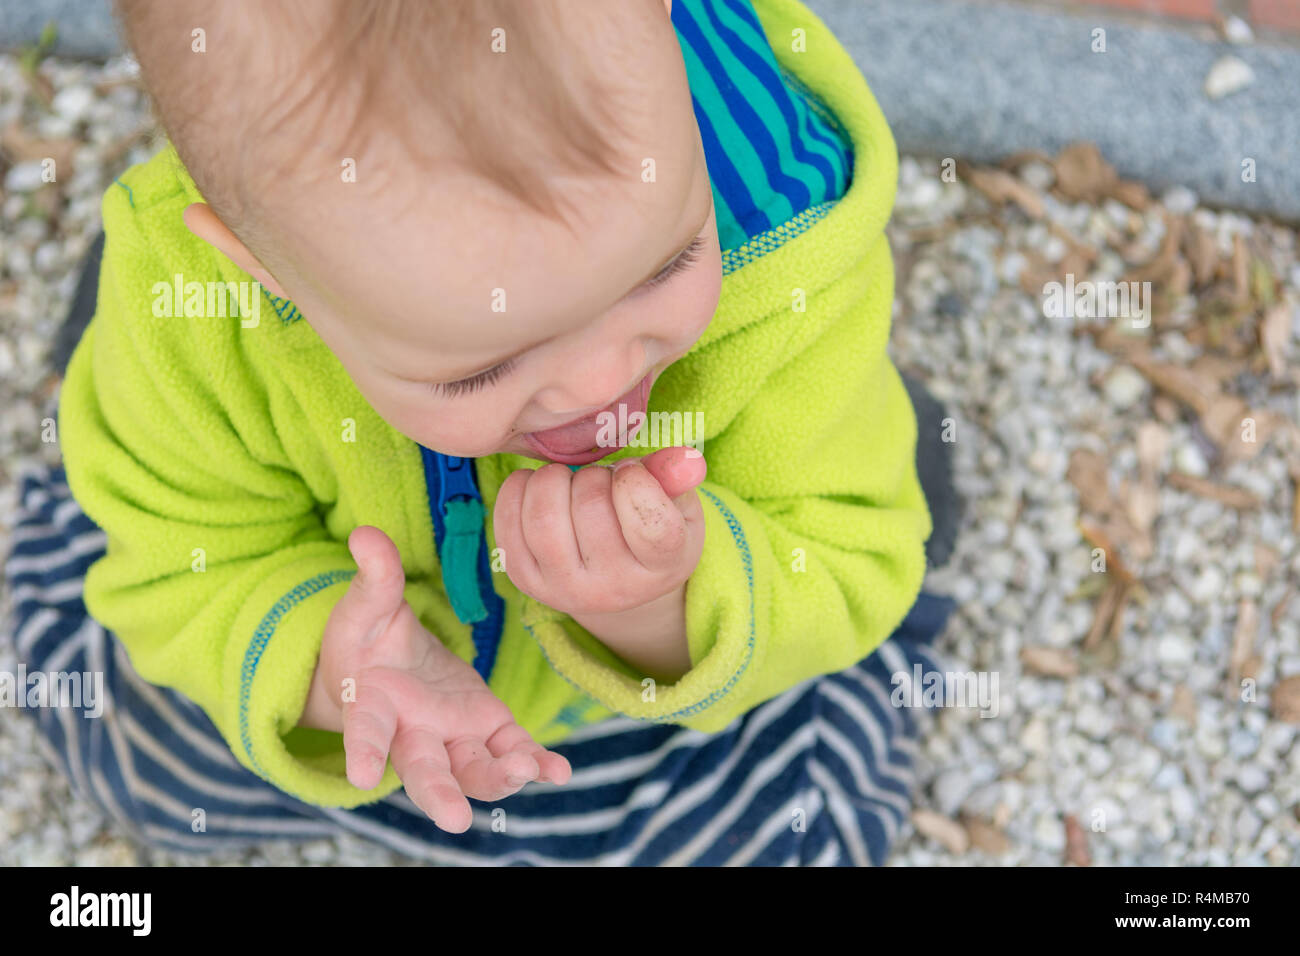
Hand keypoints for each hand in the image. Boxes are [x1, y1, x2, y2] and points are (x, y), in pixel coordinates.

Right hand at [310, 525, 571, 832]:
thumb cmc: (367, 640)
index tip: (359, 776)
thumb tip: (365, 535)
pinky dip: (536, 762)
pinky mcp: (487, 728)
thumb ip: (374, 575)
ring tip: (524, 774)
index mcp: (374, 705)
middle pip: (422, 770)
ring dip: (497, 776)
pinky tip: (559, 770)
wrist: (388, 666)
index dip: (360, 750)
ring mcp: (453, 735)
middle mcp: (412, 732)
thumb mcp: (367, 605)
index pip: (364, 730)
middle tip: (454, 821)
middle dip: (438, 794)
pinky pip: (512, 750)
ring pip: (473, 767)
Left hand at [493, 446, 706, 617]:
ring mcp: (564, 590)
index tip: (630, 473)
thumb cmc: (649, 527)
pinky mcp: (525, 581)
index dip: (636, 483)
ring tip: (567, 479)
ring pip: (543, 517)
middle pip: (590, 507)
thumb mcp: (676, 504)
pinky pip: (507, 523)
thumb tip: (687, 460)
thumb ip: (676, 478)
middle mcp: (612, 590)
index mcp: (660, 568)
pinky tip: (537, 485)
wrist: (613, 576)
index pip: (651, 527)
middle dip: (592, 475)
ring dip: (552, 479)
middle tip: (598, 479)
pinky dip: (519, 488)